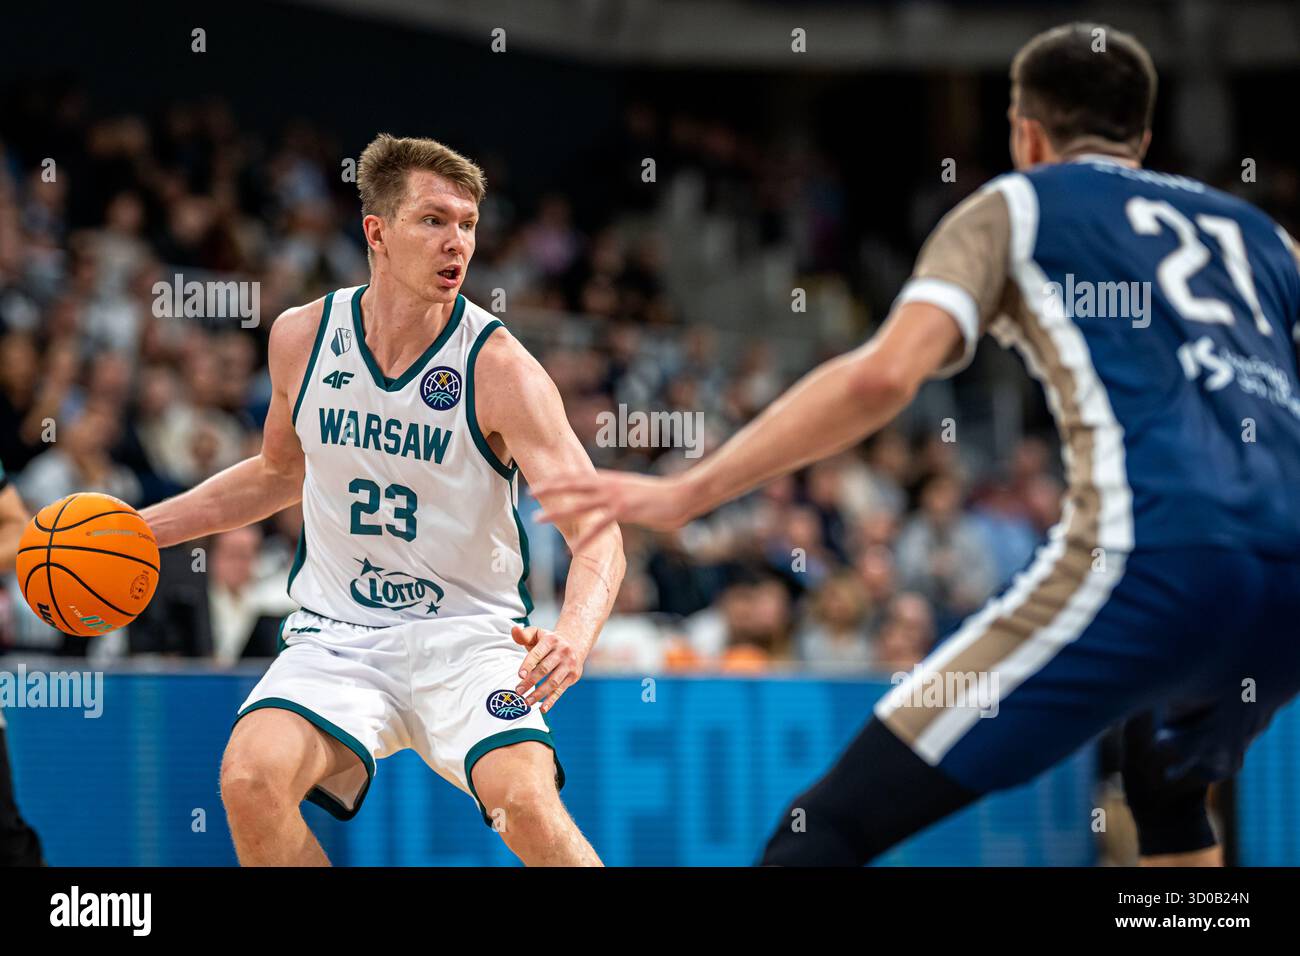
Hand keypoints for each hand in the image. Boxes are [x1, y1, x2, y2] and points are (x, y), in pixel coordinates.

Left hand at [513, 624, 588, 713]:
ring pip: (553, 681)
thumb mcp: (537, 634)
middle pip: (545, 669)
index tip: (519, 676)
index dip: (529, 664)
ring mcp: (569, 664)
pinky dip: (552, 700)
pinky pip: (561, 690)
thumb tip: (514, 630)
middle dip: (531, 682)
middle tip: (518, 692)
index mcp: (551, 640)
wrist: (575, 642)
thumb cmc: (549, 641)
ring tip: (526, 702)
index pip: (538, 653)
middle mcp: (563, 651)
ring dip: (539, 693)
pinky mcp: (573, 676)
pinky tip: (543, 709)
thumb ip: (523, 634)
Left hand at [532, 470, 694, 551]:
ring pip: (579, 505)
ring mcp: (616, 498)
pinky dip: (586, 537)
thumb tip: (604, 494)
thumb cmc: (659, 494)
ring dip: (557, 512)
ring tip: (538, 519)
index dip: (557, 478)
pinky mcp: (625, 512)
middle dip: (550, 489)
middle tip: (529, 492)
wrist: (681, 495)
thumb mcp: (632, 489)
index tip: (539, 480)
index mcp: (609, 479)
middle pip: (572, 485)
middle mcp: (609, 485)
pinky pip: (600, 526)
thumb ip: (615, 492)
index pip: (577, 476)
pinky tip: (573, 547)